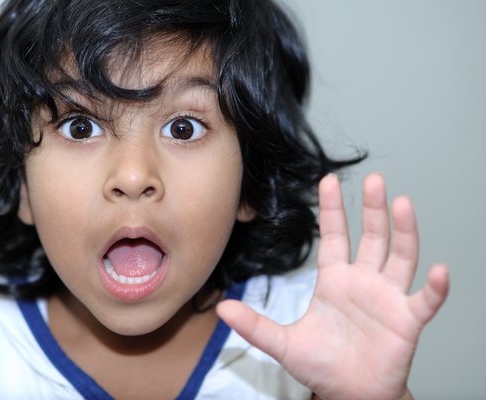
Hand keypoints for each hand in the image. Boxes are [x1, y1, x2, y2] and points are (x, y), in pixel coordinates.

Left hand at [216, 173, 448, 399]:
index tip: (328, 180)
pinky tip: (439, 270)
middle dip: (372, 208)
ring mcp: (387, 298)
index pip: (335, 237)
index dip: (333, 210)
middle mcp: (363, 282)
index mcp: (334, 281)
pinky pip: (424, 301)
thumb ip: (255, 326)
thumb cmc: (322, 366)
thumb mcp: (283, 344)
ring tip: (402, 203)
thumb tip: (222, 309)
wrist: (348, 394)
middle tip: (374, 179)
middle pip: (371, 237)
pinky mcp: (406, 321)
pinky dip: (434, 287)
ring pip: (399, 257)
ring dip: (404, 231)